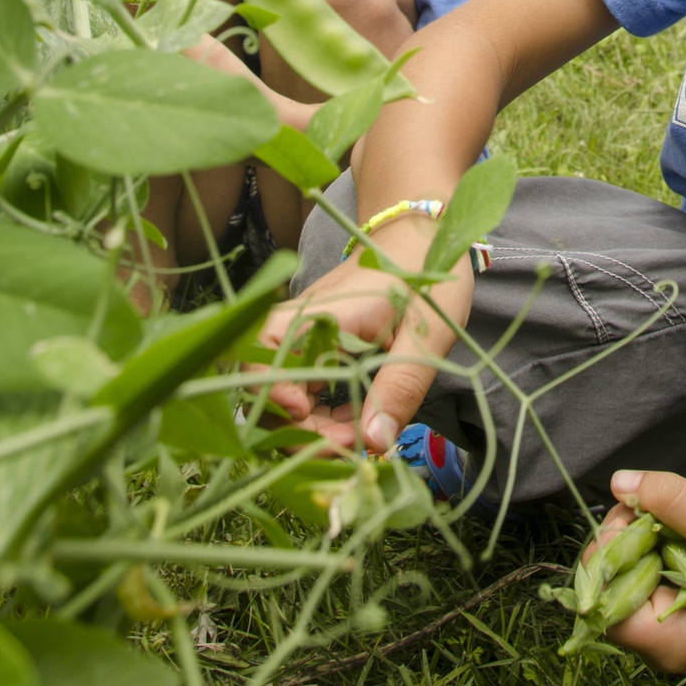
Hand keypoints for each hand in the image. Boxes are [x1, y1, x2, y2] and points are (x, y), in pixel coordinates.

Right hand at [253, 233, 473, 454]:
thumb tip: (374, 441)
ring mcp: (306, 342)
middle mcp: (301, 328)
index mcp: (319, 315)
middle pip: (270, 391)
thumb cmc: (425, 277)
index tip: (305, 414)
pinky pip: (305, 394)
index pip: (261, 351)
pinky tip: (355, 426)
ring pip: (285, 399)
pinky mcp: (317, 353)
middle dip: (301, 432)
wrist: (422, 239)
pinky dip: (323, 419)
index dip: (271, 391)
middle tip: (352, 446)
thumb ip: (399, 385)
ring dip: (312, 431)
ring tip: (358, 441)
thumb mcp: (425, 334)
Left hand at [596, 470, 685, 668]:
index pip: (600, 602)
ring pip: (629, 577)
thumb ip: (672, 500)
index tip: (634, 512)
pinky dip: (658, 546)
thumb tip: (619, 481)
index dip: (606, 553)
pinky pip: (650, 576)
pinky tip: (683, 529)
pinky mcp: (682, 614)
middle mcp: (661, 646)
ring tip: (673, 513)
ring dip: (642, 538)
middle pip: (611, 587)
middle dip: (625, 538)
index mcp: (666, 643)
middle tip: (653, 503)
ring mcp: (671, 632)